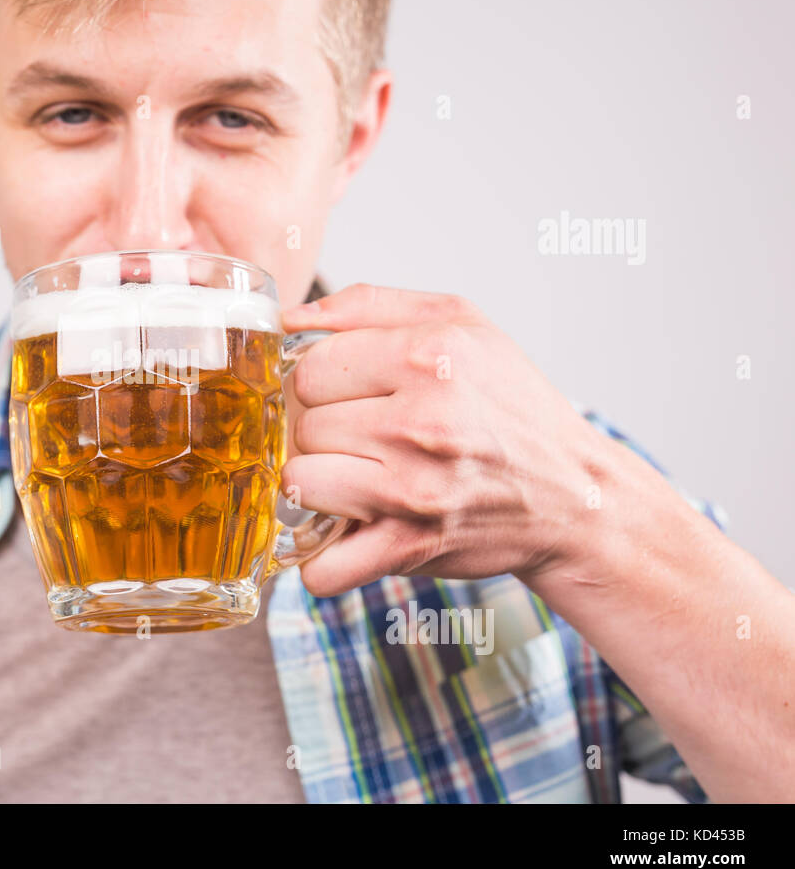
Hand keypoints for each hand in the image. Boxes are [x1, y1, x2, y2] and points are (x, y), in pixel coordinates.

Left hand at [280, 283, 612, 595]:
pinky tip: (348, 535)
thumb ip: (370, 304)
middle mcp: (421, 421)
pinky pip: (322, 565)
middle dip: (326, 431)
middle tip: (366, 438)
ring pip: (300, 482)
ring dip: (321, 485)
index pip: (310, 367)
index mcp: (430, 355)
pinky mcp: (408, 547)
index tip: (352, 394)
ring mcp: (412, 488)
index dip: (324, 381)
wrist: (576, 496)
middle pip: (304, 425)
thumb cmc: (512, 408)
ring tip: (358, 477)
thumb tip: (292, 317)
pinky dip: (324, 559)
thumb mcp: (461, 323)